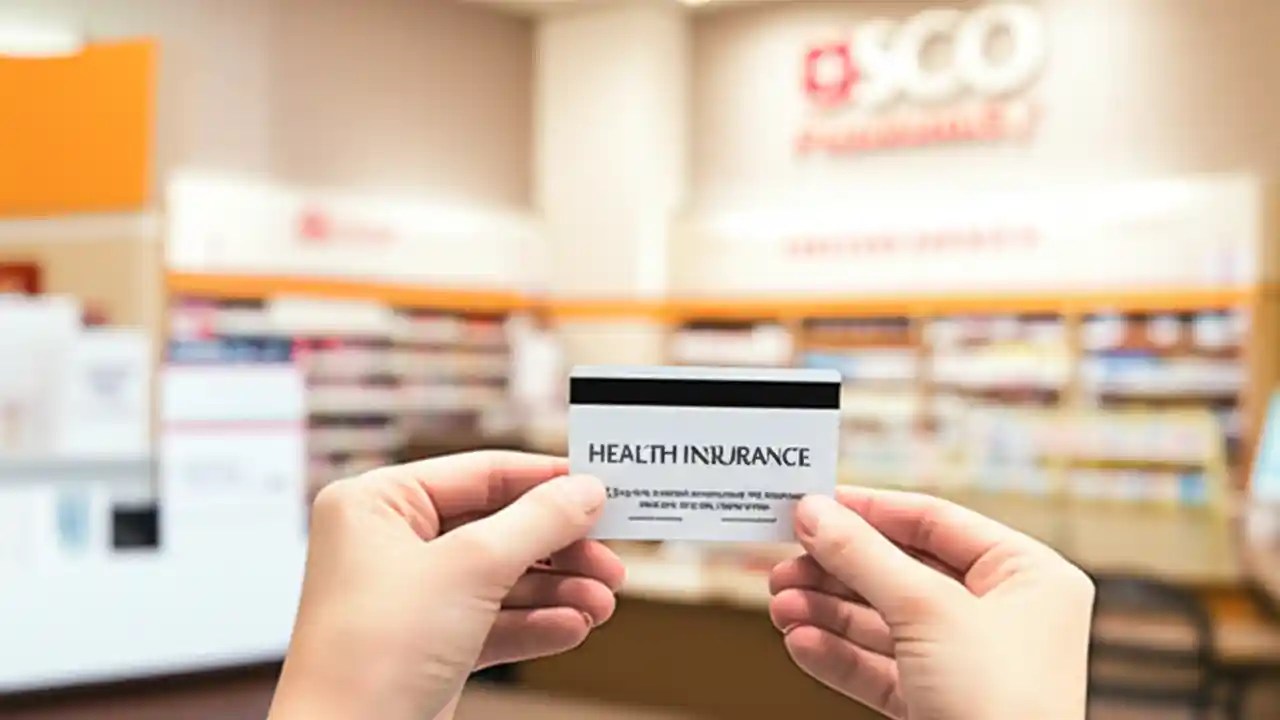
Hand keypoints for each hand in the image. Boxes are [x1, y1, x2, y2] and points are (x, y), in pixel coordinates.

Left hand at [268, 452, 623, 719]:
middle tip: (610, 559)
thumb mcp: (470, 570)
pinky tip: (572, 628)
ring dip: (557, 591)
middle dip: (559, 549)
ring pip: (502, 578)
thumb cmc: (373, 652)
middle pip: (498, 527)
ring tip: (601, 604)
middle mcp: (389, 544)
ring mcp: (410, 597)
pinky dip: (535, 625)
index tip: (600, 486)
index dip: (545, 480)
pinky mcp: (428, 644)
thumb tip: (585, 491)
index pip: (479, 473)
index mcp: (376, 503)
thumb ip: (537, 523)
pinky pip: (493, 621)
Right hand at [769, 487, 1092, 719]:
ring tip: (780, 606)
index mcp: (1028, 576)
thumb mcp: (927, 611)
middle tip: (783, 565)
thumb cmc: (1002, 702)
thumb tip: (813, 512)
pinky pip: (882, 669)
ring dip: (828, 613)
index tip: (813, 504)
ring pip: (884, 623)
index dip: (869, 510)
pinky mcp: (940, 706)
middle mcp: (1002, 615)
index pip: (935, 522)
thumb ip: (863, 556)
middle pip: (900, 572)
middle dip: (836, 572)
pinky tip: (801, 643)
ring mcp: (969, 664)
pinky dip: (839, 655)